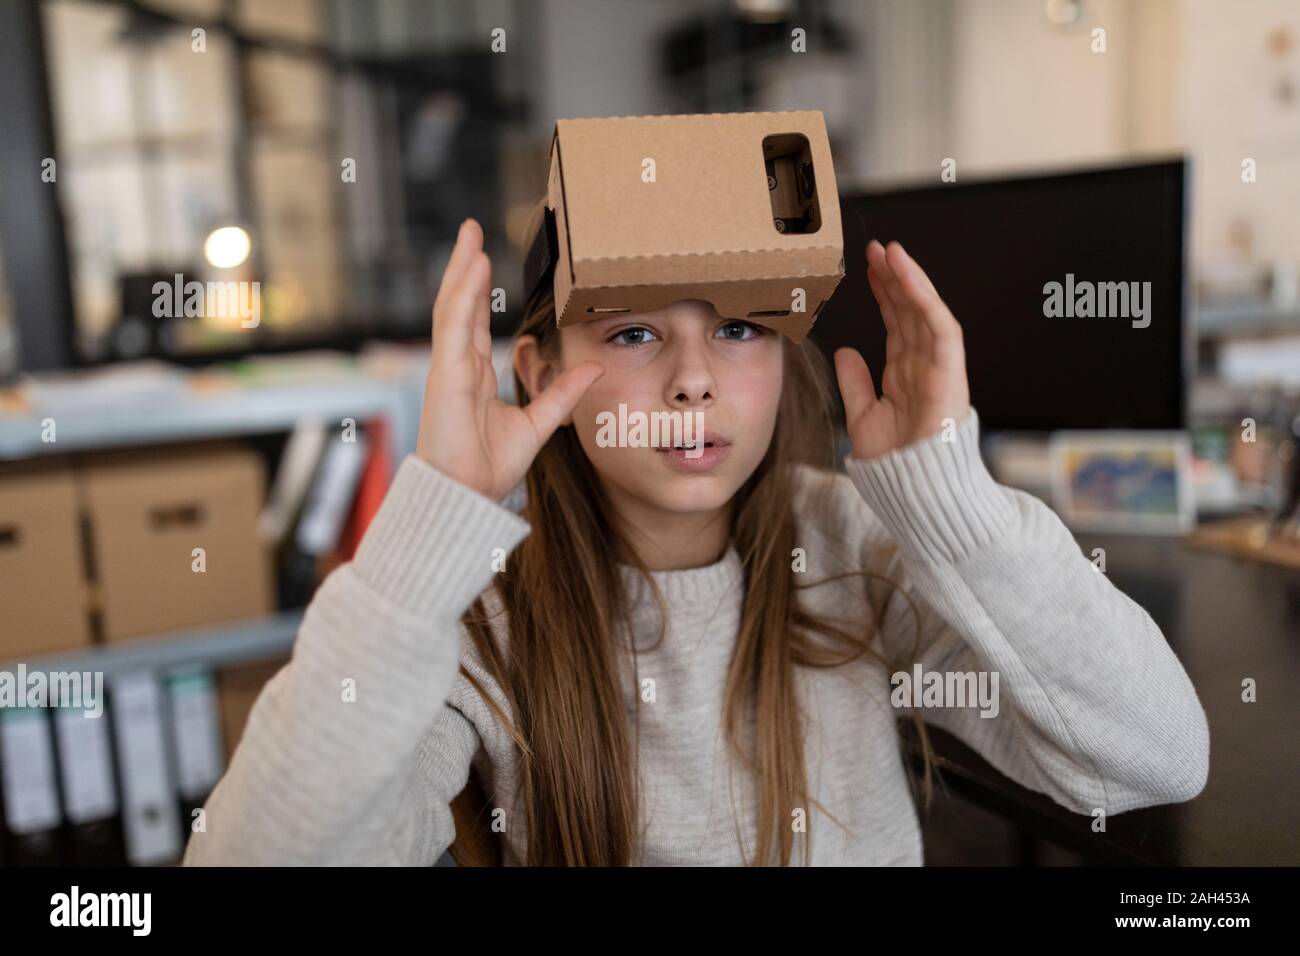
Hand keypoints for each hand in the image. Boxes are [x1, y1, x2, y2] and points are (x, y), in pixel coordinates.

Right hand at [415, 218, 604, 500]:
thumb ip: (563, 393)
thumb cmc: (489, 468)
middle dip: (465, 266)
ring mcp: (448, 368)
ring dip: (462, 269)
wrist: (465, 496)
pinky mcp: (446, 375)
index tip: (484, 257)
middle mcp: (458, 365)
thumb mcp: (539, 423)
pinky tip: (473, 267)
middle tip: (471, 230)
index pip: (476, 320)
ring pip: (454, 307)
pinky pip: (455, 327)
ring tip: (471, 236)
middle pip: (461, 304)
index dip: (480, 289)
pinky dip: (464, 295)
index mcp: (473, 375)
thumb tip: (595, 367)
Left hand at [833, 240, 970, 459]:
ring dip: (908, 279)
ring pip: (924, 312)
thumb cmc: (894, 464)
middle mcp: (923, 367)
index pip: (896, 324)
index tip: (867, 268)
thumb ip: (856, 383)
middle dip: (893, 279)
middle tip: (875, 248)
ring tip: (889, 252)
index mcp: (905, 375)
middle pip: (908, 312)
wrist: (914, 492)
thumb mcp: (863, 417)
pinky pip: (940, 328)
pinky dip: (924, 299)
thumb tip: (845, 351)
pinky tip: (907, 276)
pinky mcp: (950, 373)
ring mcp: (938, 368)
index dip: (883, 295)